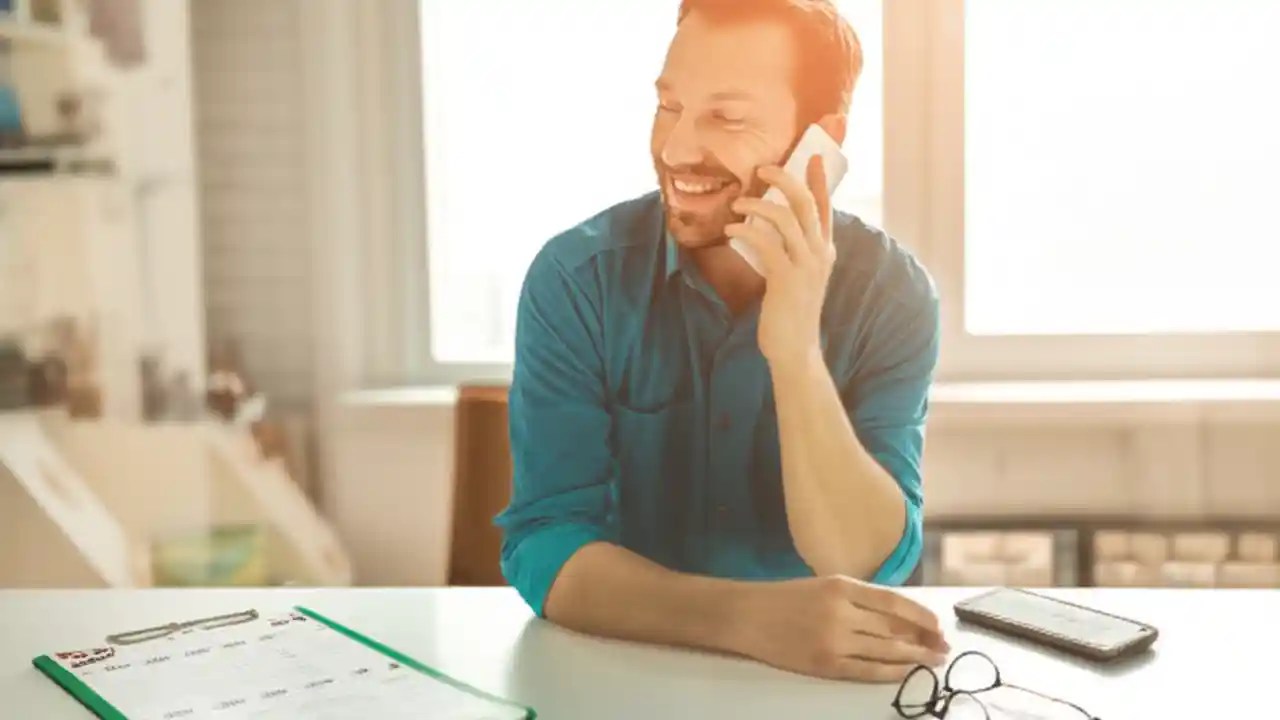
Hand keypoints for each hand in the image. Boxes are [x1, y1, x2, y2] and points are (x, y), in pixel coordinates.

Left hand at [726, 156, 833, 371]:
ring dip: (758, 206)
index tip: (815, 156)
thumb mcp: (796, 276)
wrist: (795, 349)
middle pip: (806, 204)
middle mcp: (820, 254)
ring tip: (737, 204)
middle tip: (763, 169)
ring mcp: (806, 266)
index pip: (825, 208)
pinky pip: (766, 243)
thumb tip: (769, 227)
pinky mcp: (787, 278)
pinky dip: (746, 231)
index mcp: (824, 251)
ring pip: (786, 218)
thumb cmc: (790, 313)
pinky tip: (731, 230)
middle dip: (785, 180)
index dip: (820, 180)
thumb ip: (791, 251)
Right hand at [728, 575, 950, 682]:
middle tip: (944, 646)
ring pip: (886, 651)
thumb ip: (858, 599)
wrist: (747, 616)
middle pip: (894, 628)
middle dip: (924, 638)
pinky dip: (892, 672)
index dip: (921, 615)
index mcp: (841, 586)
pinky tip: (908, 672)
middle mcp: (841, 612)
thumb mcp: (823, 585)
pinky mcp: (826, 664)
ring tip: (934, 660)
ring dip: (915, 657)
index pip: (893, 602)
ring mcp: (834, 640)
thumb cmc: (785, 598)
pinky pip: (868, 671)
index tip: (938, 624)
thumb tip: (900, 618)